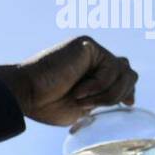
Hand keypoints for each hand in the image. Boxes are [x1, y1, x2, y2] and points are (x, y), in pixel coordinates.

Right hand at [0, 37, 136, 125]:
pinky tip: (78, 91)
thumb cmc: (45, 105)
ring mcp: (91, 51)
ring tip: (81, 100)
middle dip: (119, 93)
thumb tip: (127, 98)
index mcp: (91, 73)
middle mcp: (93, 59)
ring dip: (106, 92)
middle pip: (128, 72)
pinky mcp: (87, 45)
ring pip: (123, 71)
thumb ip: (101, 101)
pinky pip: (111, 67)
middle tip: (93, 105)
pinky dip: (98, 85)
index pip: (123, 76)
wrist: (26, 94)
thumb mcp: (81, 108)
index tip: (127, 104)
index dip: (128, 90)